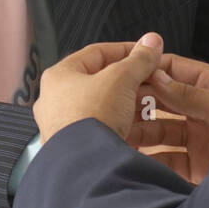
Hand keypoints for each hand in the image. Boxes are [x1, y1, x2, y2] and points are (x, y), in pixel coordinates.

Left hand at [34, 33, 164, 144]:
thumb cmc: (90, 119)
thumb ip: (138, 60)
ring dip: (129, 104)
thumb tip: (151, 42)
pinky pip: (104, 130)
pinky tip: (140, 128)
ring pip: (103, 108)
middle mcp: (56, 101)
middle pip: (100, 82)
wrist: (85, 165)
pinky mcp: (76, 148)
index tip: (145, 52)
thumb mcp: (121, 79)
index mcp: (59, 76)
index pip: (96, 53)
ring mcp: (64, 127)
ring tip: (152, 105)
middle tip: (152, 79)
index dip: (125, 50)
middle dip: (130, 80)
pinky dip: (123, 126)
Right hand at [127, 53, 208, 182]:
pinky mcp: (195, 167)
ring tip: (117, 131)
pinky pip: (165, 160)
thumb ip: (189, 95)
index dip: (150, 69)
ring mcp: (198, 139)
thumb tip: (155, 76)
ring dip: (139, 131)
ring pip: (159, 130)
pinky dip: (148, 159)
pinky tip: (133, 156)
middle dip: (138, 102)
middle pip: (162, 101)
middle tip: (113, 104)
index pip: (175, 70)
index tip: (125, 71)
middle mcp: (203, 111)